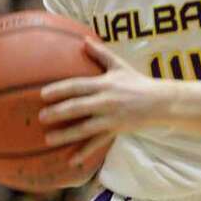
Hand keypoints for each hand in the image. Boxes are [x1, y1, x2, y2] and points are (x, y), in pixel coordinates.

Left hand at [39, 38, 167, 162]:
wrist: (159, 102)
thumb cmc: (136, 82)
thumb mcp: (119, 65)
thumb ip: (100, 54)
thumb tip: (84, 40)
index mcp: (104, 84)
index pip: (78, 86)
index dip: (60, 90)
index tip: (43, 94)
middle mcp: (105, 102)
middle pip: (77, 107)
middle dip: (58, 112)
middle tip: (40, 117)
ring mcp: (110, 118)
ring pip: (84, 128)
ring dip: (65, 134)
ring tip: (48, 139)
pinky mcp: (115, 131)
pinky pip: (97, 144)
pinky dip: (84, 153)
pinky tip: (71, 160)